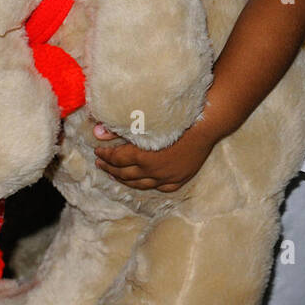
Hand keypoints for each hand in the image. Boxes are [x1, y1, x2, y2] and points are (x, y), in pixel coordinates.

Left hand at [92, 119, 216, 191]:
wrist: (206, 123)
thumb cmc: (176, 117)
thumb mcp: (144, 120)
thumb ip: (118, 129)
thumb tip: (97, 133)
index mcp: (142, 157)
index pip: (117, 159)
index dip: (105, 155)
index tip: (98, 151)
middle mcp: (153, 171)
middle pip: (125, 174)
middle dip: (111, 169)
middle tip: (101, 164)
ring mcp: (167, 177)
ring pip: (141, 184)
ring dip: (125, 179)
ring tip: (116, 175)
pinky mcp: (180, 178)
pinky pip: (161, 187)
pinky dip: (150, 185)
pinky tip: (144, 182)